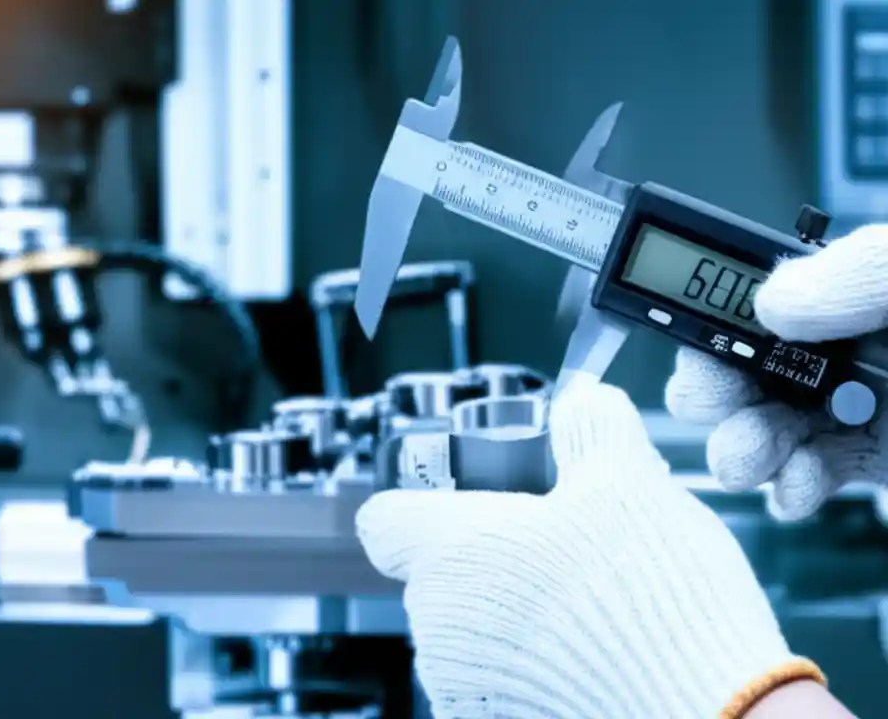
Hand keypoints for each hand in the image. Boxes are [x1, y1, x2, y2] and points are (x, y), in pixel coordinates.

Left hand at [357, 381, 804, 717]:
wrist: (706, 711)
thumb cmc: (654, 604)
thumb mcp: (630, 480)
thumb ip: (591, 428)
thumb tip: (582, 402)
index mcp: (449, 553)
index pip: (385, 519)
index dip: (419, 498)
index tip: (463, 493)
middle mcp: (438, 627)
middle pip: (438, 573)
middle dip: (491, 554)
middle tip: (561, 543)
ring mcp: (464, 687)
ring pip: (471, 628)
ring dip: (514, 609)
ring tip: (591, 598)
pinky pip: (500, 678)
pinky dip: (537, 660)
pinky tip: (596, 648)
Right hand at [665, 225, 887, 518]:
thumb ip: (859, 272)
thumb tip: (771, 300)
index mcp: (847, 290)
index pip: (756, 290)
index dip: (711, 312)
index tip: (692, 336)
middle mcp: (843, 346)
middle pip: (741, 363)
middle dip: (710, 388)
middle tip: (712, 401)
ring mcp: (856, 406)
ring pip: (762, 424)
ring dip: (738, 445)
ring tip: (748, 458)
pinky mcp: (872, 461)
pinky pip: (807, 476)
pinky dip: (786, 489)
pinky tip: (794, 488)